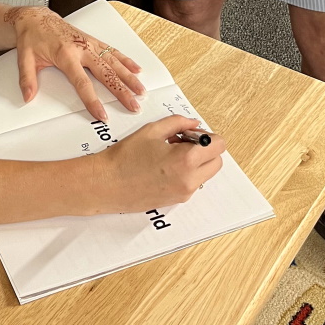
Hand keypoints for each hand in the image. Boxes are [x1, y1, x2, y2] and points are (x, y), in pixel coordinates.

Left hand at [6, 7, 144, 119]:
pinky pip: (112, 50)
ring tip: (141, 90)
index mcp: (65, 54)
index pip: (82, 82)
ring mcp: (89, 43)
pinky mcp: (92, 40)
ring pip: (114, 61)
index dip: (92, 100)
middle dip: (121, 91)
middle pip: (106, 73)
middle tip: (133, 105)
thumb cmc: (32, 37)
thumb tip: (28, 96)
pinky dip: (126, 60)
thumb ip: (27, 79)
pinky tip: (136, 69)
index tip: (102, 114)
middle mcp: (81, 48)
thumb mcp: (24, 58)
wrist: (36, 18)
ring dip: (129, 76)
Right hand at [91, 115, 225, 212]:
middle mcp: (189, 180)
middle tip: (183, 142)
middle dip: (205, 150)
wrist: (106, 184)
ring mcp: (184, 194)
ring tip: (170, 154)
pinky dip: (186, 173)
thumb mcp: (152, 130)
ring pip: (205, 174)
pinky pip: (192, 184)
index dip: (207, 136)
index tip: (192, 134)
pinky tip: (164, 166)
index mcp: (185, 160)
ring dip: (196, 162)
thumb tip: (194, 124)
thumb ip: (178, 123)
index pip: (218, 146)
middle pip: (216, 162)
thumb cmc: (125, 158)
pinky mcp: (176, 201)